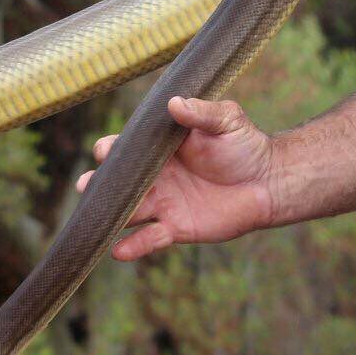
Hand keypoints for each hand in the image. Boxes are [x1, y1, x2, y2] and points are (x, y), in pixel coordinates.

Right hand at [79, 96, 278, 261]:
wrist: (269, 181)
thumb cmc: (245, 145)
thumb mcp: (226, 120)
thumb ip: (201, 113)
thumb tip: (174, 103)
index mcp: (161, 149)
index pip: (126, 149)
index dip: (112, 150)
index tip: (107, 152)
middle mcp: (156, 177)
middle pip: (118, 183)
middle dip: (98, 185)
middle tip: (87, 186)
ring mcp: (164, 203)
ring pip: (128, 212)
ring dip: (110, 216)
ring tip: (94, 220)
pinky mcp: (176, 227)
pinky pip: (149, 238)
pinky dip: (134, 246)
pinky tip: (117, 251)